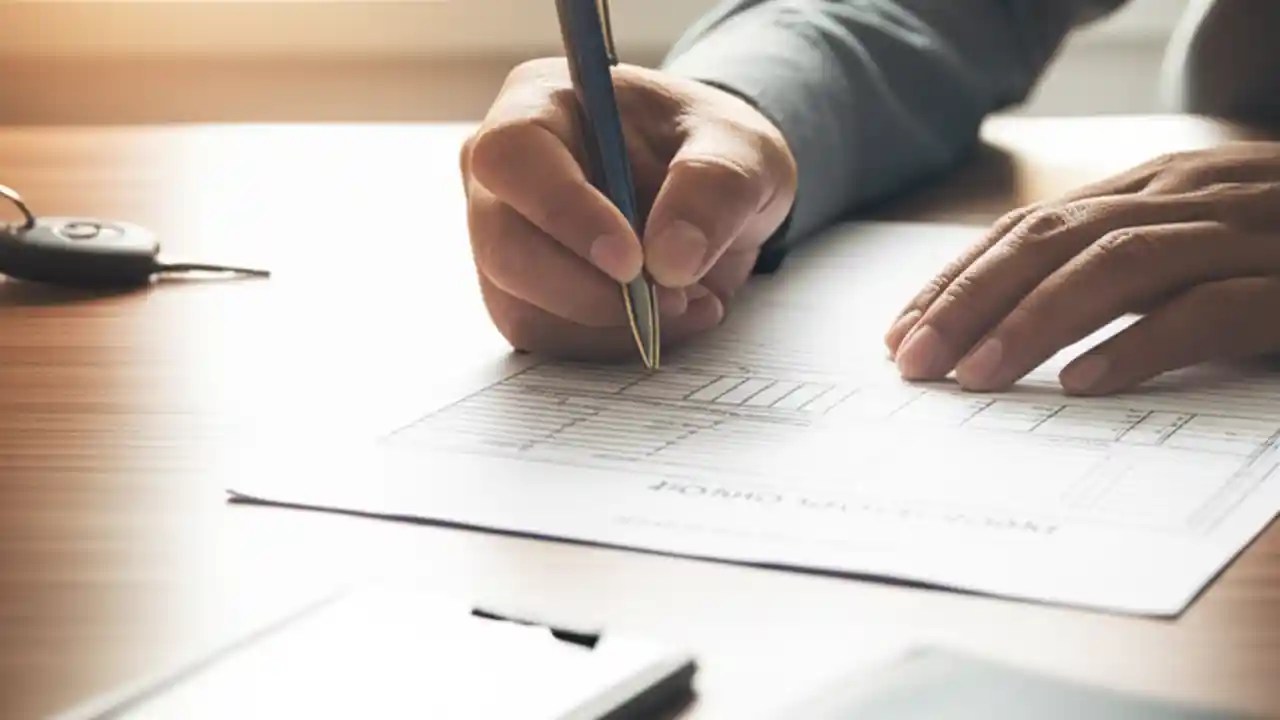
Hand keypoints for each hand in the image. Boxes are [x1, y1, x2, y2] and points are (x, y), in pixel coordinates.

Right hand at [460, 59, 796, 359]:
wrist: (711, 193)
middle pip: (504, 246)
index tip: (631, 260)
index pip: (512, 157)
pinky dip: (614, 342)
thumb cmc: (711, 149)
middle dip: (589, 290)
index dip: (563, 212)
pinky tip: (670, 318)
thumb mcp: (742, 148)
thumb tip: (670, 260)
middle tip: (672, 297)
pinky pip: (550, 339)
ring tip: (690, 301)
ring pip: (522, 307)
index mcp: (539, 104)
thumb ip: (714, 186)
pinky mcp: (524, 296)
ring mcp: (503, 240)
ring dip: (611, 324)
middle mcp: (503, 175)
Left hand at [885, 142, 1279, 394]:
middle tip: (912, 361)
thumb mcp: (1183, 241)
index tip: (901, 332)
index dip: (957, 278)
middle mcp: (1183, 198)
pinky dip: (1139, 344)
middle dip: (970, 301)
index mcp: (1148, 188)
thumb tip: (999, 320)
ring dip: (1033, 322)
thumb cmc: (1276, 250)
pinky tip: (1084, 382)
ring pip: (1116, 267)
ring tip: (975, 375)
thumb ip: (1108, 263)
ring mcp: (1240, 235)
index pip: (1027, 227)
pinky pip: (1207, 309)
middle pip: (1053, 240)